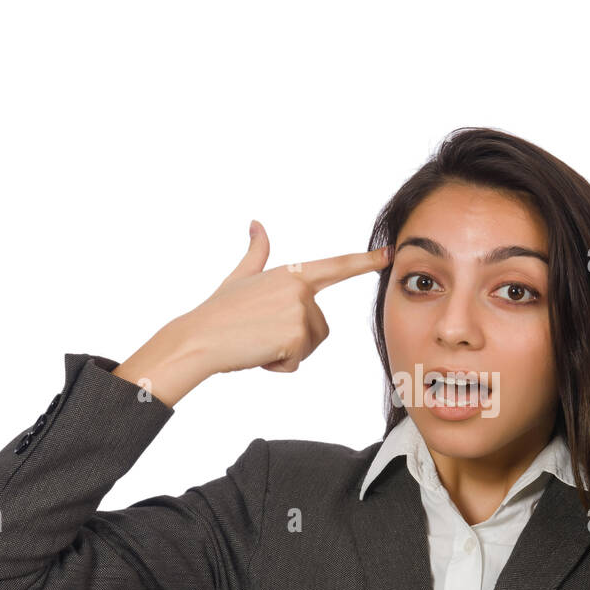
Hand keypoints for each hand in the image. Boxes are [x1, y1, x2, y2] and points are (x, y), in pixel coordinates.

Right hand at [187, 220, 390, 374]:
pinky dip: (278, 365)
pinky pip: (297, 361)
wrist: (198, 339)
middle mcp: (300, 289)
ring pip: (310, 346)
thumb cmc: (218, 311)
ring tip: (258, 341)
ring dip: (286, 352)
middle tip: (260, 333)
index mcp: (292, 274)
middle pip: (320, 327)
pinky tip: (257, 353)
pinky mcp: (296, 336)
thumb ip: (256, 252)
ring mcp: (299, 312)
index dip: (365, 261)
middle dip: (294, 339)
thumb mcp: (240, 276)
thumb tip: (256, 224)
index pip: (336, 266)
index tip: (390, 253)